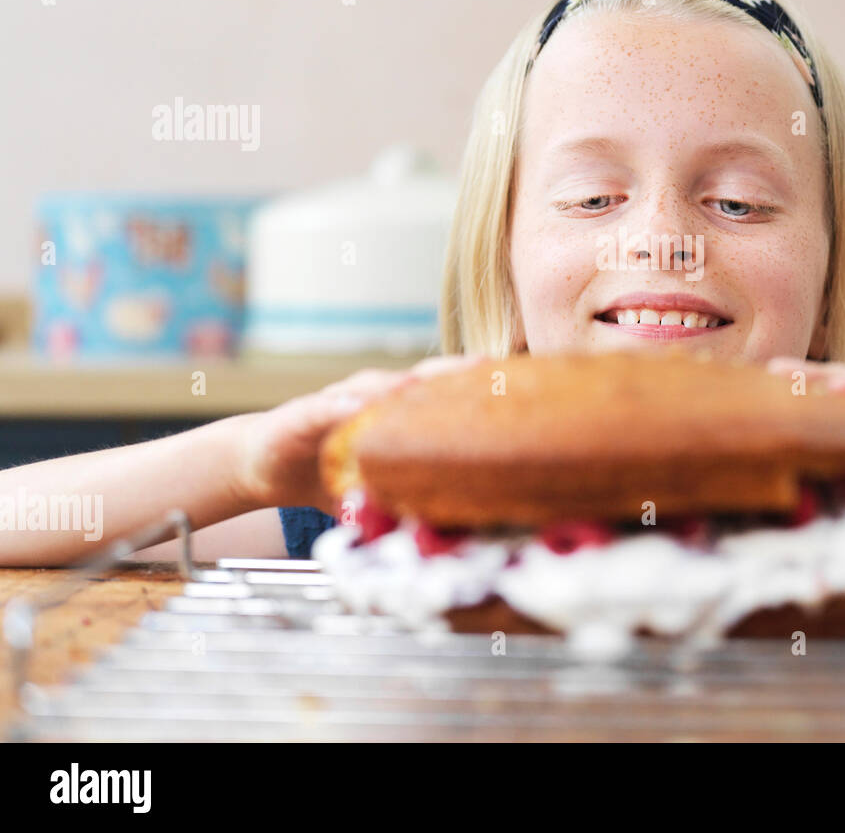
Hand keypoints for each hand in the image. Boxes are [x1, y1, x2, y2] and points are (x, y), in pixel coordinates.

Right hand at [233, 354, 487, 515]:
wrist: (264, 465)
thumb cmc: (333, 478)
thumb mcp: (378, 495)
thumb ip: (412, 506)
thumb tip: (460, 538)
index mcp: (401, 414)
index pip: (447, 396)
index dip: (479, 391)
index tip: (517, 388)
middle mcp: (378, 397)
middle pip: (425, 379)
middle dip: (457, 373)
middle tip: (489, 370)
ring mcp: (344, 399)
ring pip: (380, 386)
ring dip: (405, 385)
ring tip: (428, 385)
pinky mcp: (307, 411)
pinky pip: (327, 405)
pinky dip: (343, 404)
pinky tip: (358, 405)